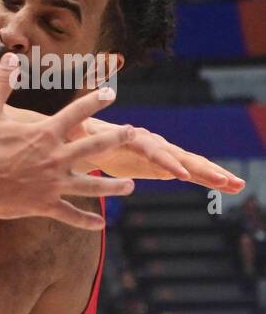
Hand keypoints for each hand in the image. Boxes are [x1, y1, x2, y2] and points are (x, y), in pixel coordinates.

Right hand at [0, 52, 134, 228]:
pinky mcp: (44, 204)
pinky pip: (70, 214)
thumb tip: (12, 58)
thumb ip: (3, 84)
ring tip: (131, 187)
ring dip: (114, 187)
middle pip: (95, 147)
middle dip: (117, 139)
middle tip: (133, 133)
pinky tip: (100, 224)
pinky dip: (85, 221)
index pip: (76, 113)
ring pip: (92, 186)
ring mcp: (52, 183)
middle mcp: (55, 158)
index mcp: (44, 134)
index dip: (94, 101)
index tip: (109, 93)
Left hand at [71, 119, 244, 192]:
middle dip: (202, 169)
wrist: (87, 140)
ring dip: (213, 174)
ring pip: (191, 164)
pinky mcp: (165, 165)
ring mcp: (162, 154)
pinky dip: (207, 179)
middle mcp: (153, 144)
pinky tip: (230, 187)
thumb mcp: (78, 133)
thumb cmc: (81, 136)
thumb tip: (75, 126)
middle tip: (225, 180)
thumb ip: (80, 130)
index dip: (166, 161)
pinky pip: (189, 172)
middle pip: (181, 157)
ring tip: (237, 185)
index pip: (153, 150)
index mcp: (134, 138)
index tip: (180, 174)